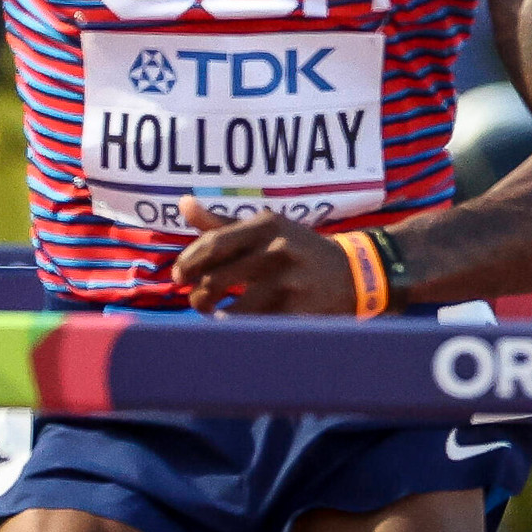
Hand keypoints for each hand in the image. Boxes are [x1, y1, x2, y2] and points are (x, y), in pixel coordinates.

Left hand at [169, 197, 356, 315]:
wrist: (354, 273)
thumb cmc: (299, 248)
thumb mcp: (267, 229)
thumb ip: (222, 223)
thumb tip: (182, 204)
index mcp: (266, 225)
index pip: (213, 243)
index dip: (188, 261)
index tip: (177, 275)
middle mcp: (277, 249)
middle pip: (217, 277)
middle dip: (198, 293)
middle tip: (195, 299)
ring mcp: (288, 282)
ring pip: (233, 307)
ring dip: (214, 314)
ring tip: (210, 312)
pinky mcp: (298, 311)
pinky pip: (255, 325)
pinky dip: (237, 327)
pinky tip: (232, 324)